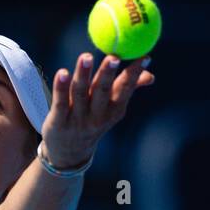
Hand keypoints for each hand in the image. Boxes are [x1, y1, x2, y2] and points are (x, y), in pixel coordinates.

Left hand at [40, 52, 154, 168]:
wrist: (70, 153)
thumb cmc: (93, 120)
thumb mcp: (112, 109)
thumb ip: (128, 88)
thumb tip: (151, 75)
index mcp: (113, 111)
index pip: (125, 89)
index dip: (134, 73)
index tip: (143, 56)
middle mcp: (97, 116)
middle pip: (102, 91)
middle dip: (108, 74)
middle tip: (113, 56)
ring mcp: (77, 120)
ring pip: (80, 93)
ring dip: (83, 74)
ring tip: (86, 57)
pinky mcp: (58, 122)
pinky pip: (60, 103)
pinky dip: (60, 88)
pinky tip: (63, 73)